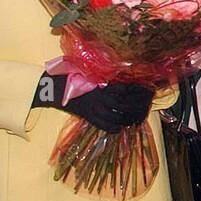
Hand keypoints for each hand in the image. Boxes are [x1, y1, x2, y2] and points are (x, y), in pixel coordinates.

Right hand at [33, 74, 154, 133]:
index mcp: (100, 84)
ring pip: (115, 117)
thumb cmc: (73, 76)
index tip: (146, 90)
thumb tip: (126, 73)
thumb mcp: (91, 72)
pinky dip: (113, 128)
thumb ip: (107, 76)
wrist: (54, 87)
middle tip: (144, 106)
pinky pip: (103, 126)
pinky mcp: (87, 117)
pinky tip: (119, 127)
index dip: (137, 91)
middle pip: (122, 105)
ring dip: (127, 119)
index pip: (124, 89)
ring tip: (135, 118)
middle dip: (135, 106)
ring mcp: (92, 108)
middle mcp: (98, 96)